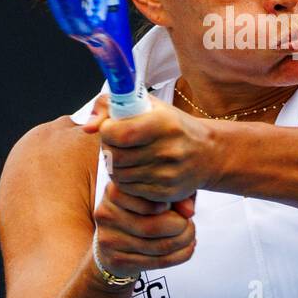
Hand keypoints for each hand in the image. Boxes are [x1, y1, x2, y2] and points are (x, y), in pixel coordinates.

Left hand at [81, 92, 215, 203]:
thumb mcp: (148, 104)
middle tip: (118, 143)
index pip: (120, 133)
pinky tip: (136, 169)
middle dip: (109, 149)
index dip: (107, 131)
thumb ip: (110, 106)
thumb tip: (89, 127)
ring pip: (118, 175)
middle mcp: (169, 150)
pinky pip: (129, 190)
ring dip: (116, 165)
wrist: (208, 153)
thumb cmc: (172, 125)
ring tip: (128, 155)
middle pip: (115, 157)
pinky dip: (126, 180)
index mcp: (164, 123)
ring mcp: (167, 175)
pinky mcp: (165, 193)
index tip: (112, 127)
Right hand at [92, 179, 196, 280]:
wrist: (114, 243)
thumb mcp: (155, 196)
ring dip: (184, 241)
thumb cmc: (140, 212)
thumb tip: (188, 211)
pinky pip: (158, 261)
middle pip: (154, 225)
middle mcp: (106, 214)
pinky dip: (180, 255)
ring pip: (159, 246)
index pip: (147, 197)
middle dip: (181, 226)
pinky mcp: (118, 261)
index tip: (177, 206)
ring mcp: (109, 239)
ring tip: (190, 235)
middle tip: (189, 223)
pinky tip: (187, 247)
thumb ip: (175, 196)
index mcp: (113, 190)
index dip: (170, 202)